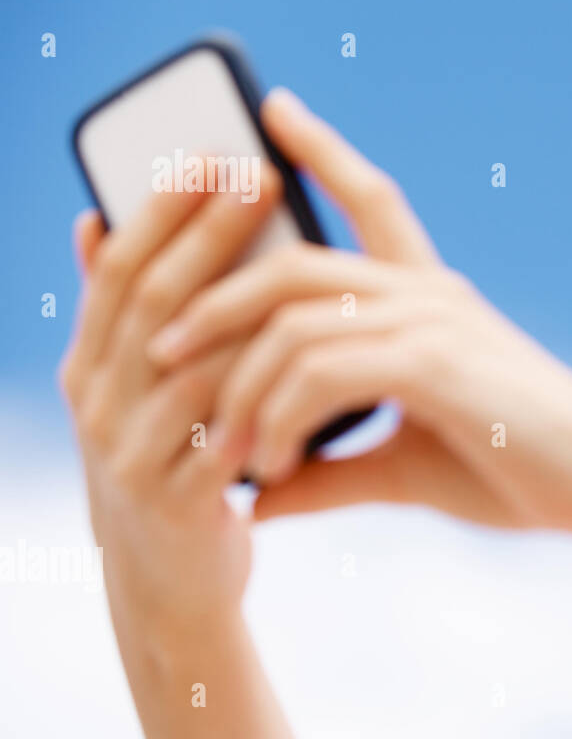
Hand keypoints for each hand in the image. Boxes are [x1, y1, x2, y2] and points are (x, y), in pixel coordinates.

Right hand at [58, 162, 288, 631]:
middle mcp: (97, 404)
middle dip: (205, 232)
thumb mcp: (135, 392)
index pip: (119, 269)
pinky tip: (312, 350)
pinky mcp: (177, 502)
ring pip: (189, 362)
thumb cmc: (171, 467)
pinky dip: (267, 389)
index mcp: (91, 367)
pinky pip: (225, 432)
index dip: (161, 209)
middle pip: (151, 301)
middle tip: (258, 172)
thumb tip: (94, 222)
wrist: (171, 588)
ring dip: (245, 302)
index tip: (210, 150)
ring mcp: (129, 456)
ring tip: (302, 251)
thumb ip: (125, 318)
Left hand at [148, 88, 571, 538]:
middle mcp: (430, 294)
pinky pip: (320, 368)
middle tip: (161, 344)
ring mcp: (434, 320)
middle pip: (295, 259)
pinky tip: (270, 468)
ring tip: (220, 452)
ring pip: (292, 318)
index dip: (323, 150)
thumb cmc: (522, 472)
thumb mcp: (405, 466)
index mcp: (431, 301)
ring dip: (237, 386)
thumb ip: (331, 469)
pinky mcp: (435, 361)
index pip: (374, 199)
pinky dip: (275, 420)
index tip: (275, 108)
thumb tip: (258, 493)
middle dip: (214, 293)